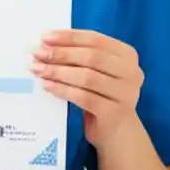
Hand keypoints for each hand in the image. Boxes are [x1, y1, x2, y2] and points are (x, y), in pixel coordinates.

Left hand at [31, 29, 143, 148]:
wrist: (118, 132)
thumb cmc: (102, 95)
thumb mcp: (97, 71)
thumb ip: (79, 57)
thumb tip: (45, 46)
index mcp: (127, 55)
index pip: (95, 39)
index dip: (68, 37)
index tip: (44, 37)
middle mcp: (131, 72)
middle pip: (91, 57)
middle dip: (61, 54)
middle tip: (37, 54)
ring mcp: (125, 93)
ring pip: (87, 77)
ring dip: (58, 72)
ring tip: (38, 69)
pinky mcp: (114, 113)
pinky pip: (84, 98)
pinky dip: (64, 90)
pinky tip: (48, 86)